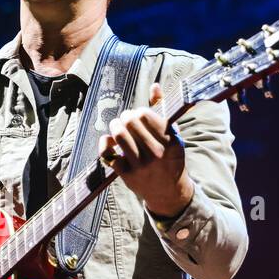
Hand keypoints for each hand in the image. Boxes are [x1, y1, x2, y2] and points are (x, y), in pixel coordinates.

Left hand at [97, 82, 193, 216]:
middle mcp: (156, 152)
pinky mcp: (127, 174)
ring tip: (116, 128)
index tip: (137, 116)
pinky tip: (110, 143)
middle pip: (129, 122)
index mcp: (170, 140)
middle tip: (125, 120)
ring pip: (118, 135)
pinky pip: (107, 154)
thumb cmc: (169, 157)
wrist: (169, 191)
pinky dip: (105, 144)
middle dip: (124, 117)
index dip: (137, 112)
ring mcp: (141, 164)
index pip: (145, 114)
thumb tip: (154, 86)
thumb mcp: (173, 135)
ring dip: (114, 127)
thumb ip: (163, 110)